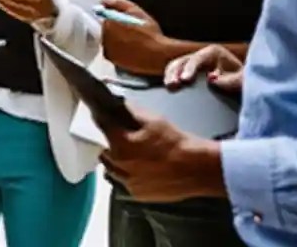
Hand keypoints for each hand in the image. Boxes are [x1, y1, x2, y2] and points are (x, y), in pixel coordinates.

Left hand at [99, 0, 175, 73]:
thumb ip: (118, 3)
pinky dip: (120, 49)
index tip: (127, 20)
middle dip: (117, 28)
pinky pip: (113, 51)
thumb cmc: (149, 33)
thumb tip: (104, 0)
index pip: (106, 16)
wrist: (158, 55)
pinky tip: (132, 49)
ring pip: (110, 40)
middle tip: (133, 30)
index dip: (118, 17)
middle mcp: (104, 37)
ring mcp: (108, 50)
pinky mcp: (113, 60)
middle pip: (107, 28)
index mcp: (108, 23)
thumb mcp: (135, 11)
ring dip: (118, 39)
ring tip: (134, 40)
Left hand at [101, 104, 225, 202]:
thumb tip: (115, 103)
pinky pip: (123, 181)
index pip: (100, 127)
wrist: (197, 169)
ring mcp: (127, 182)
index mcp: (119, 144)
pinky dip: (127, 173)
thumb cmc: (176, 142)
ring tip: (132, 152)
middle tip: (122, 135)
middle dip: (109, 141)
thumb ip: (130, 110)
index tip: (99, 114)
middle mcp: (118, 165)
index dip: (100, 119)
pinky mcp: (136, 194)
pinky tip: (141, 167)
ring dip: (116, 159)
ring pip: (111, 168)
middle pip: (103, 149)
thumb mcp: (153, 119)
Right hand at [164, 44, 243, 91]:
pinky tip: (169, 87)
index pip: (197, 59)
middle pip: (183, 60)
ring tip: (169, 86)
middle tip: (173, 84)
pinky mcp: (191, 72)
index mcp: (214, 52)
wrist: (244, 83)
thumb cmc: (244, 80)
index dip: (189, 69)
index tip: (184, 80)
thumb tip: (212, 80)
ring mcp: (196, 63)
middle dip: (175, 71)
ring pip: (177, 65)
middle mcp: (202, 55)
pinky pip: (177, 72)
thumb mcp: (242, 79)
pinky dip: (171, 78)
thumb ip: (230, 80)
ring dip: (170, 75)